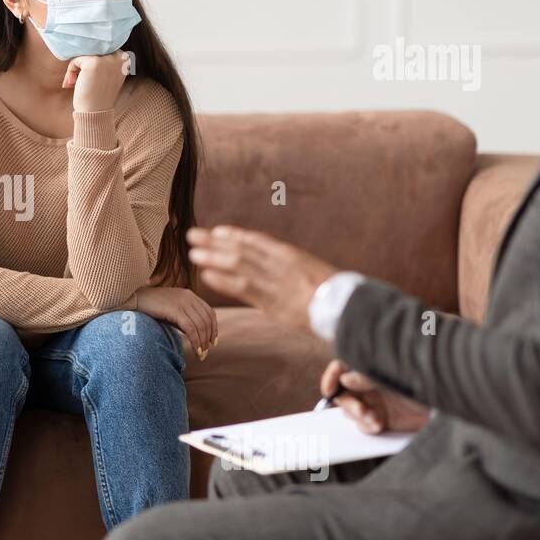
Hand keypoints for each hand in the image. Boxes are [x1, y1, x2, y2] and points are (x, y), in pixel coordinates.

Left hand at [63, 50, 131, 111]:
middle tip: (75, 80)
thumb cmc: (98, 96)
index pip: (103, 49)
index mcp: (125, 60)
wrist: (95, 113)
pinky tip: (71, 83)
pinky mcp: (93, 62)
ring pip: (84, 54)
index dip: (91, 61)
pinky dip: (71, 71)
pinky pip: (76, 60)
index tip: (86, 77)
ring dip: (75, 68)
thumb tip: (86, 46)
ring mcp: (107, 59)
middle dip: (82, 64)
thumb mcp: (108, 75)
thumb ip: (105, 61)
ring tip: (73, 82)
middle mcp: (119, 57)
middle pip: (93, 50)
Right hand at [130, 285, 217, 359]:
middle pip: (206, 320)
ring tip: (201, 355)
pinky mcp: (175, 309)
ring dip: (202, 342)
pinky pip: (191, 328)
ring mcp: (182, 302)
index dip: (214, 328)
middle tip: (206, 352)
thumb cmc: (150, 308)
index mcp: (189, 294)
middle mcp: (188, 296)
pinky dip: (195, 341)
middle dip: (208, 338)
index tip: (213, 342)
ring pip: (200, 326)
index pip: (209, 312)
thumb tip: (196, 335)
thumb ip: (184, 318)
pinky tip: (195, 351)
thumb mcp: (171, 310)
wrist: (133, 299)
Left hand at [186, 225, 336, 330]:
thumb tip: (280, 269)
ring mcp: (274, 281)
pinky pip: (243, 288)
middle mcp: (279, 263)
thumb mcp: (315, 273)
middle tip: (193, 235)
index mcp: (290, 255)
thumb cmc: (336, 294)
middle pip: (241, 248)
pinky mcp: (272, 301)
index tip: (218, 231)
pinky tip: (206, 275)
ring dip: (213, 257)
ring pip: (238, 264)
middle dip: (215, 242)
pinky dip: (223, 280)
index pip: (257, 241)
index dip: (235, 236)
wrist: (348, 308)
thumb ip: (294, 271)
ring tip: (192, 253)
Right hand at [320, 359, 429, 433]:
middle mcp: (370, 385)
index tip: (328, 389)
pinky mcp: (382, 420)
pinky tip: (378, 425)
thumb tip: (345, 378)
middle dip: (348, 403)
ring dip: (358, 416)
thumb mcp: (397, 375)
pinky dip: (367, 426)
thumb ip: (369, 376)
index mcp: (371, 368)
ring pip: (351, 411)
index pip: (342, 368)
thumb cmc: (428, 381)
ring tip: (374, 419)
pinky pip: (364, 425)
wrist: (450, 404)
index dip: (331, 376)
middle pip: (343, 392)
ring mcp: (376, 403)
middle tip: (361, 410)